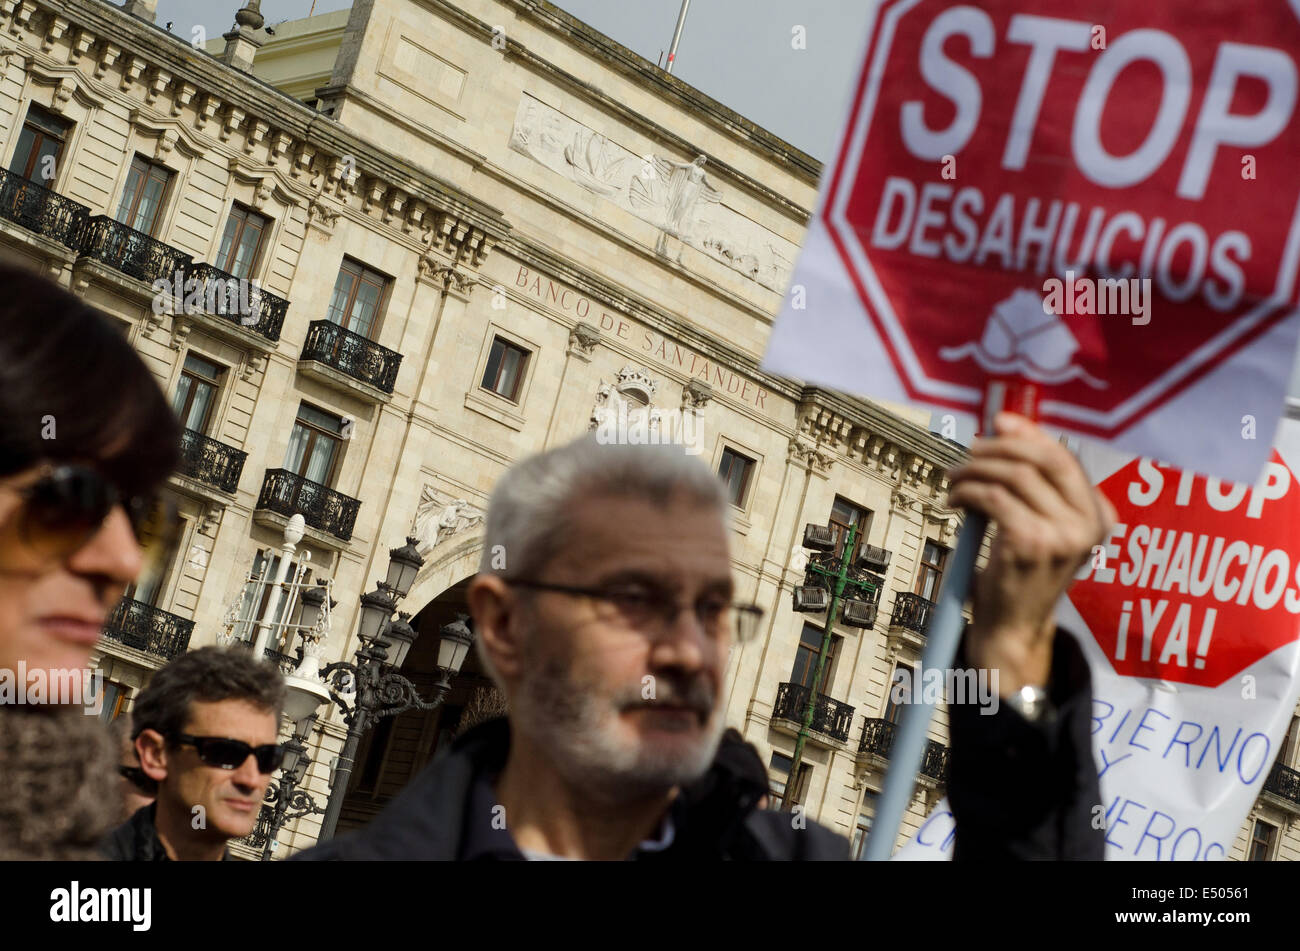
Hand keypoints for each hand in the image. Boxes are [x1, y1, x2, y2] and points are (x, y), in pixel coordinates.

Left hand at [946, 412, 1114, 694]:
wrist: (1014, 626)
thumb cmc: (1022, 572)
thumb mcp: (1042, 525)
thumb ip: (1034, 486)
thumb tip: (1005, 429)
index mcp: (1098, 515)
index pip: (1065, 458)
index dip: (1030, 434)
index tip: (999, 422)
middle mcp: (1088, 524)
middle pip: (1044, 459)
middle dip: (1001, 447)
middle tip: (970, 450)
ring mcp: (1061, 535)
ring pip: (1013, 476)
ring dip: (974, 470)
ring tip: (955, 478)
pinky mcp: (1029, 543)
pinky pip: (992, 498)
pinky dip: (966, 491)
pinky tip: (955, 500)